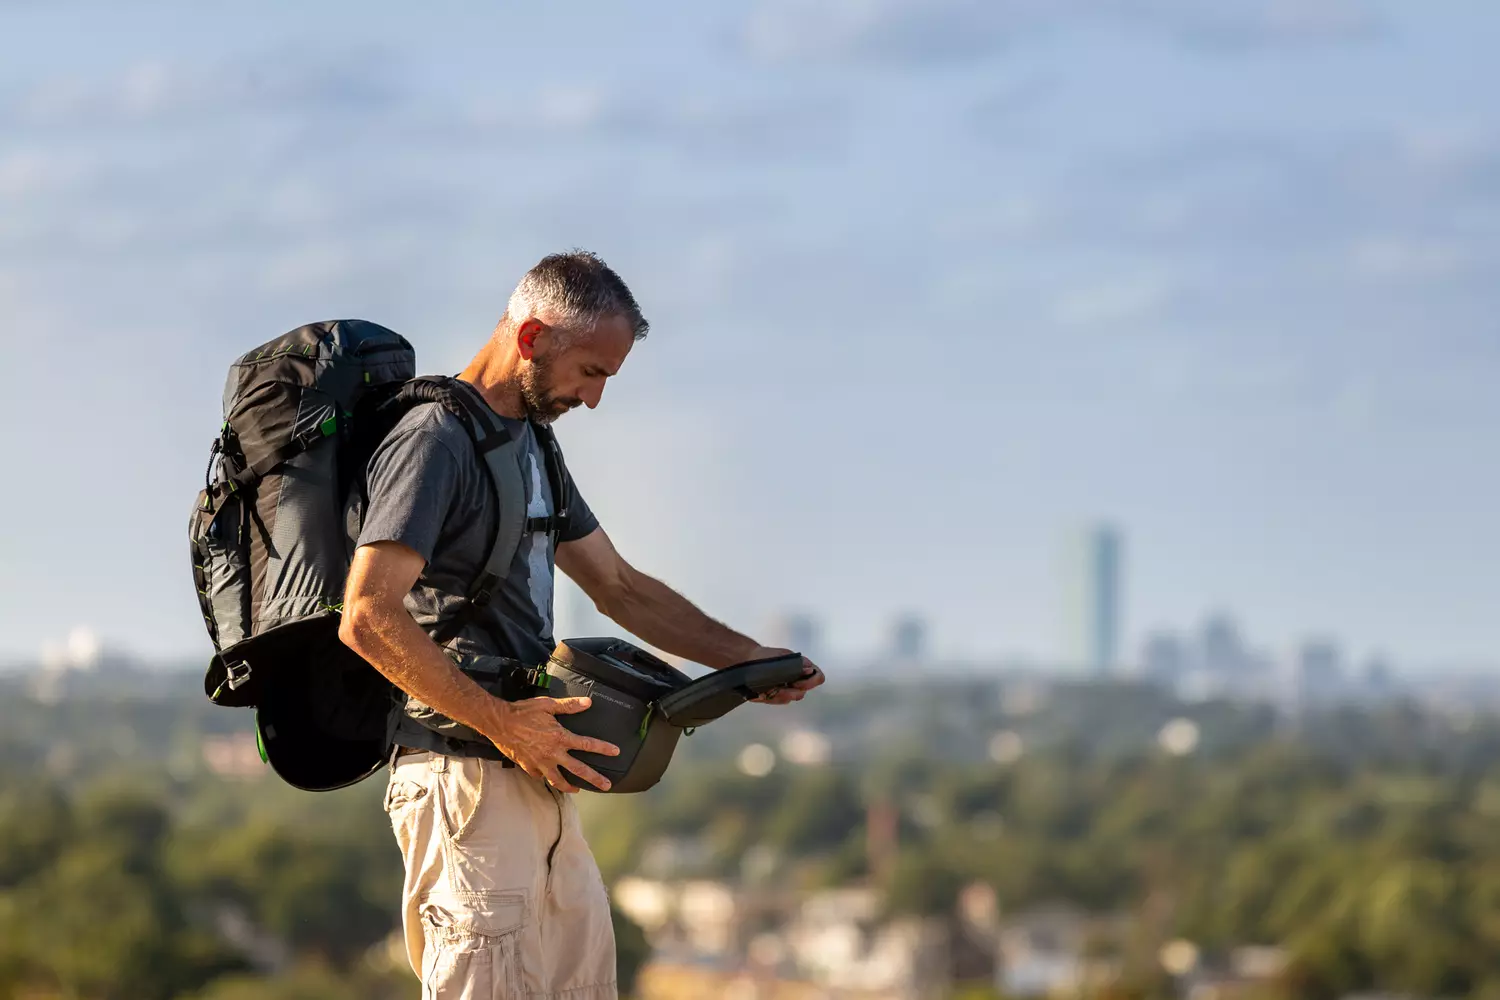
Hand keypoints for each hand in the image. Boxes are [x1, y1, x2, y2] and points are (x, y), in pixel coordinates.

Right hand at [486, 695, 619, 792]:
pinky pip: (540, 777)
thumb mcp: (548, 705)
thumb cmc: (523, 712)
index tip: (615, 752)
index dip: (602, 748)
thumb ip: (569, 705)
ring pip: (558, 780)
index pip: (586, 745)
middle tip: (606, 786)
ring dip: (570, 787)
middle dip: (594, 778)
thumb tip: (587, 703)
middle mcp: (552, 754)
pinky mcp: (528, 767)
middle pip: (578, 770)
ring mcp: (540, 763)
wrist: (499, 723)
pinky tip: (550, 780)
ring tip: (578, 790)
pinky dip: (547, 780)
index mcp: (560, 738)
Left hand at [742, 646, 824, 705]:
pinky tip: (762, 692)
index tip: (795, 681)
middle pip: (801, 693)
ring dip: (778, 695)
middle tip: (777, 688)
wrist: (747, 662)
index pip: (818, 678)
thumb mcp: (781, 657)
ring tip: (767, 690)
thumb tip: (809, 669)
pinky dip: (769, 697)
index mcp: (802, 667)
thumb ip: (796, 664)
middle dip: (789, 692)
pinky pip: (777, 701)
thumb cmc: (765, 657)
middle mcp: (797, 679)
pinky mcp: (776, 695)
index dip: (810, 682)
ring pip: (789, 698)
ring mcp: (787, 689)